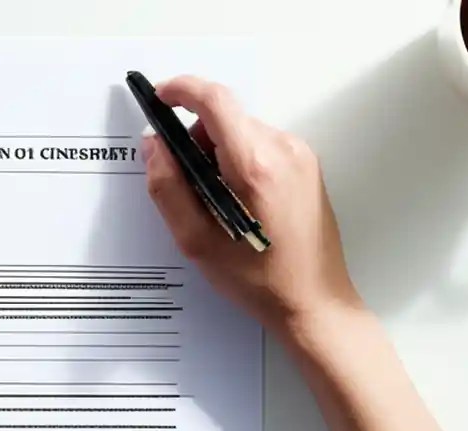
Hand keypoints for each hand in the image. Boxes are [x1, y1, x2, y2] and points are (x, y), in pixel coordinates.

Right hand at [143, 75, 363, 336]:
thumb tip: (154, 147)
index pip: (215, 101)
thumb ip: (168, 187)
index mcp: (256, 166)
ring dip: (218, 155)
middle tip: (187, 187)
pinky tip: (238, 205)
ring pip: (242, 132)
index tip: (160, 97)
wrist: (313, 302)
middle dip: (196, 141)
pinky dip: (239, 163)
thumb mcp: (196, 240)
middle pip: (225, 118)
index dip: (181, 91)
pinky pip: (261, 147)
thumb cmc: (259, 280)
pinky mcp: (306, 167)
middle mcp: (284, 151)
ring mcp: (300, 157)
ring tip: (216, 207)